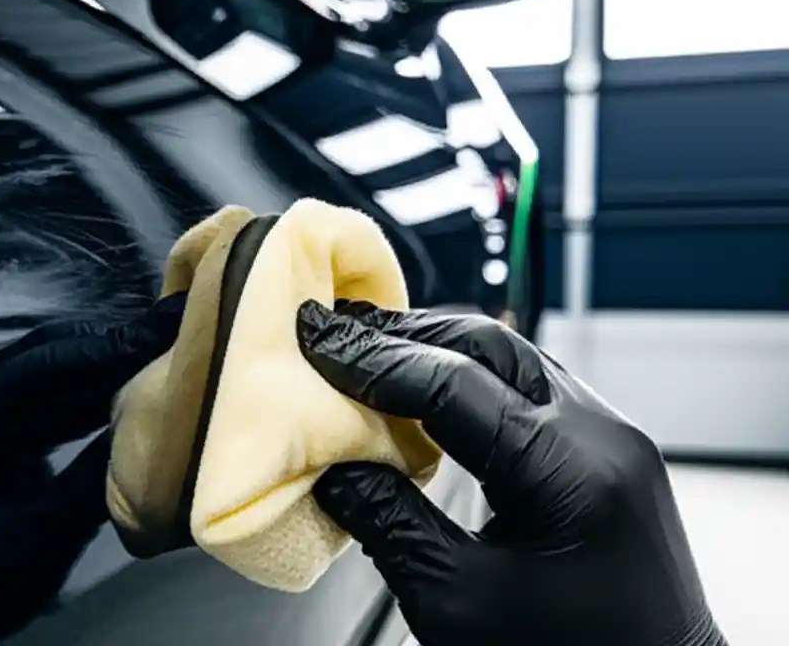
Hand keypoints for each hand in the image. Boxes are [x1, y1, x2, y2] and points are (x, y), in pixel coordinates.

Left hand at [0, 296, 184, 645]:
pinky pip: (39, 408)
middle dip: (105, 342)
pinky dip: (85, 399)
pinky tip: (132, 387)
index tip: (161, 332)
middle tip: (174, 325)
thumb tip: (155, 432)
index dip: (100, 348)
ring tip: (164, 347)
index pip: (31, 369)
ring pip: (41, 378)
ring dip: (100, 365)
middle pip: (34, 358)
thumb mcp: (35, 545)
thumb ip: (91, 484)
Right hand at [296, 301, 725, 645]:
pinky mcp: (608, 458)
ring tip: (368, 352)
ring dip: (436, 352)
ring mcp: (614, 443)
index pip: (451, 381)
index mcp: (572, 471)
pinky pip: (531, 394)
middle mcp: (606, 439)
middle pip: (490, 347)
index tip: (316, 341)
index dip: (371, 360)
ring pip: (513, 361)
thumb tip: (331, 470)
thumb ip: (388, 524)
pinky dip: (469, 382)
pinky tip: (424, 396)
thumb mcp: (455, 603)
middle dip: (403, 335)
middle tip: (334, 328)